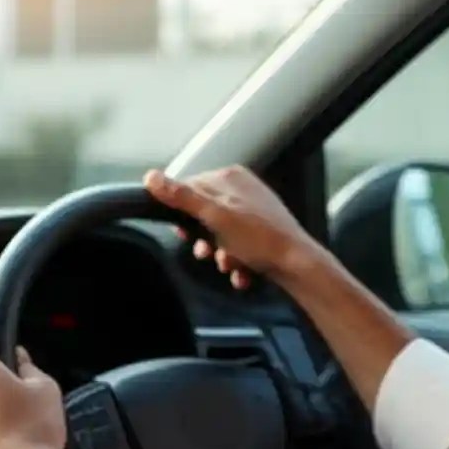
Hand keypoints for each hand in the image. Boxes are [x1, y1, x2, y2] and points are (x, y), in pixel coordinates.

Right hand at [143, 165, 323, 288]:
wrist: (297, 265)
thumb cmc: (258, 238)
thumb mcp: (214, 216)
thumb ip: (182, 196)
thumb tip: (150, 177)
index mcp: (230, 177)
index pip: (190, 187)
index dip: (182, 213)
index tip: (183, 231)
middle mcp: (243, 189)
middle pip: (204, 213)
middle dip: (203, 238)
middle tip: (206, 251)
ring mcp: (254, 211)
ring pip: (219, 233)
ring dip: (219, 253)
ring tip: (228, 264)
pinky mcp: (262, 232)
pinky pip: (237, 245)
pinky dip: (235, 260)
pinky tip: (241, 271)